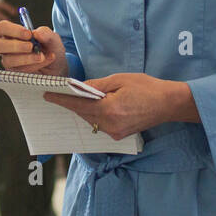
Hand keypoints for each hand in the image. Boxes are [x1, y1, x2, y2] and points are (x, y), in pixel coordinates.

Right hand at [0, 19, 67, 75]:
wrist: (57, 66)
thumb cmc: (50, 49)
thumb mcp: (52, 39)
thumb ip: (46, 34)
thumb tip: (36, 33)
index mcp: (12, 33)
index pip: (3, 27)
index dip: (13, 30)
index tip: (28, 34)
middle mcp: (7, 47)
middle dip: (15, 46)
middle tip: (31, 46)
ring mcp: (9, 61)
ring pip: (7, 60)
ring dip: (25, 58)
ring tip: (41, 56)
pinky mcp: (14, 73)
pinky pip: (18, 71)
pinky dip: (33, 66)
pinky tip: (44, 61)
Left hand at [45, 73, 185, 139]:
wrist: (168, 103)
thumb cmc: (146, 87)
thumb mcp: (120, 80)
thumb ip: (97, 85)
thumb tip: (80, 87)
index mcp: (108, 109)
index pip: (78, 104)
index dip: (62, 99)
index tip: (48, 95)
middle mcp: (109, 125)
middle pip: (82, 114)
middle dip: (71, 104)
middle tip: (58, 94)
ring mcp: (115, 132)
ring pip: (91, 121)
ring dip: (83, 110)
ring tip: (75, 98)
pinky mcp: (120, 135)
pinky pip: (100, 125)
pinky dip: (94, 116)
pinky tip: (93, 107)